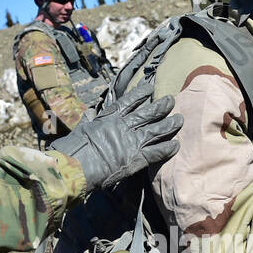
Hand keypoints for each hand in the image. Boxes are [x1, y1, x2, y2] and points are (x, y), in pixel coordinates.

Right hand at [52, 82, 181, 190]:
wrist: (75, 166)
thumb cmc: (72, 149)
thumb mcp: (79, 129)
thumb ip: (88, 120)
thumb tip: (90, 111)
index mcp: (108, 118)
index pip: (128, 101)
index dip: (141, 93)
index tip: (150, 87)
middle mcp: (123, 126)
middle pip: (147, 113)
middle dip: (161, 106)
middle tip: (172, 100)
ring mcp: (131, 142)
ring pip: (156, 130)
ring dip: (169, 124)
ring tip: (180, 119)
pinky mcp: (136, 158)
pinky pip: (156, 152)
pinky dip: (167, 148)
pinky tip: (177, 145)